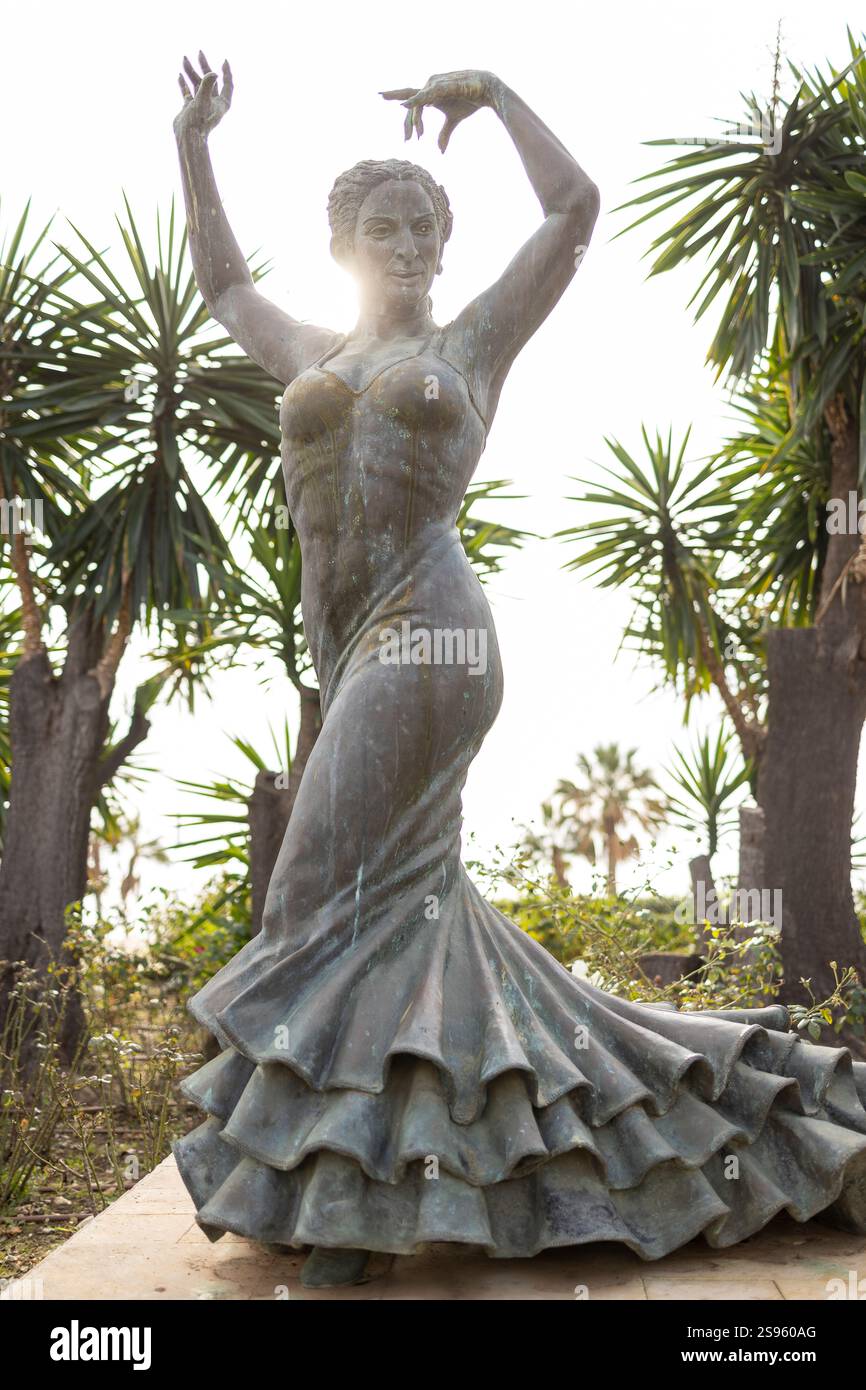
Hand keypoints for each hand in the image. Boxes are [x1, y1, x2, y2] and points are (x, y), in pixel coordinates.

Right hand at [174, 51, 232, 140]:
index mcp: (221, 103)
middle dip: (205, 65)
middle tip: (200, 52)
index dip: (227, 72)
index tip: (224, 60)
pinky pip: (187, 92)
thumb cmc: (197, 122)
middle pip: (210, 80)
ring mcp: (201, 104)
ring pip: (197, 84)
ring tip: (184, 58)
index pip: (227, 84)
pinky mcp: (190, 108)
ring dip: (191, 71)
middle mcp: (212, 103)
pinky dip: (184, 83)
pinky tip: (179, 75)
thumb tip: (214, 73)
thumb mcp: (202, 101)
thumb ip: (207, 85)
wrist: (187, 137)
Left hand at [380, 70, 500, 151]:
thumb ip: (444, 133)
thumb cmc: (469, 101)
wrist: (485, 89)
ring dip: (416, 119)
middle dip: (407, 122)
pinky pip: (425, 94)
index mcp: (429, 94)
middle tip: (406, 140)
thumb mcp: (454, 120)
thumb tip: (440, 151)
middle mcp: (429, 87)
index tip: (408, 140)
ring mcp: (434, 84)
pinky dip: (415, 100)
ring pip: (417, 102)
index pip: (412, 104)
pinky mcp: (441, 85)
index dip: (409, 123)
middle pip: (409, 102)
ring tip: (420, 134)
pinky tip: (405, 105)